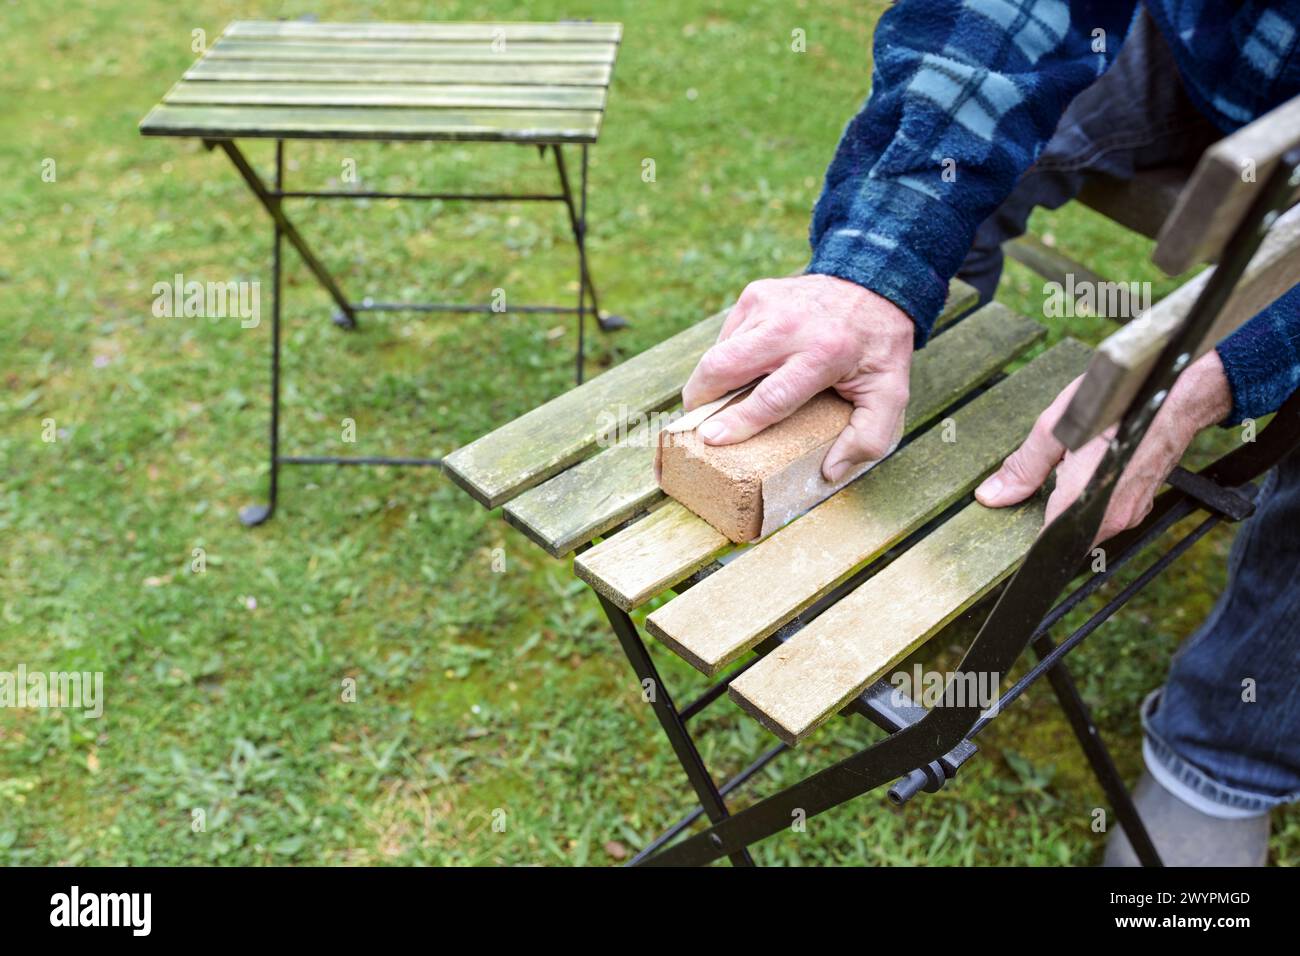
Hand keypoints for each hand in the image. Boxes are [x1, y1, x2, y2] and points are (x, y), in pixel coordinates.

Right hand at [680, 274, 914, 482]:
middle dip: (701, 398)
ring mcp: (767, 304)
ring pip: (718, 351)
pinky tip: (748, 366)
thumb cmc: (878, 346)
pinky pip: (728, 335)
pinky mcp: (755, 294)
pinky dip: (728, 357)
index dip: (738, 421)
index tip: (711, 439)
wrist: (875, 283)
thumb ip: (869, 436)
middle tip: (697, 422)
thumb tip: (831, 471)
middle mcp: (790, 326)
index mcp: (824, 354)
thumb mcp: (891, 393)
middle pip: (724, 366)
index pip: (770, 396)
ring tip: (725, 397)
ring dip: (714, 380)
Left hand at [974, 350, 1233, 543]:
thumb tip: (991, 496)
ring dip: (1070, 508)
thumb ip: (1022, 468)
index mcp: (1083, 503)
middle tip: (1040, 485)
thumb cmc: (1118, 403)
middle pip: (1066, 535)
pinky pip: (1108, 514)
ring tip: (1068, 472)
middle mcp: (1111, 518)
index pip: (1045, 543)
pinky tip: (1090, 471)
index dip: (1024, 538)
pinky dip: (1093, 500)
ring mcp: (1131, 513)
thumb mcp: (1055, 428)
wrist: (1175, 391)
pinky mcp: (1143, 503)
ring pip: (1088, 526)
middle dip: (1046, 518)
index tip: (1012, 525)